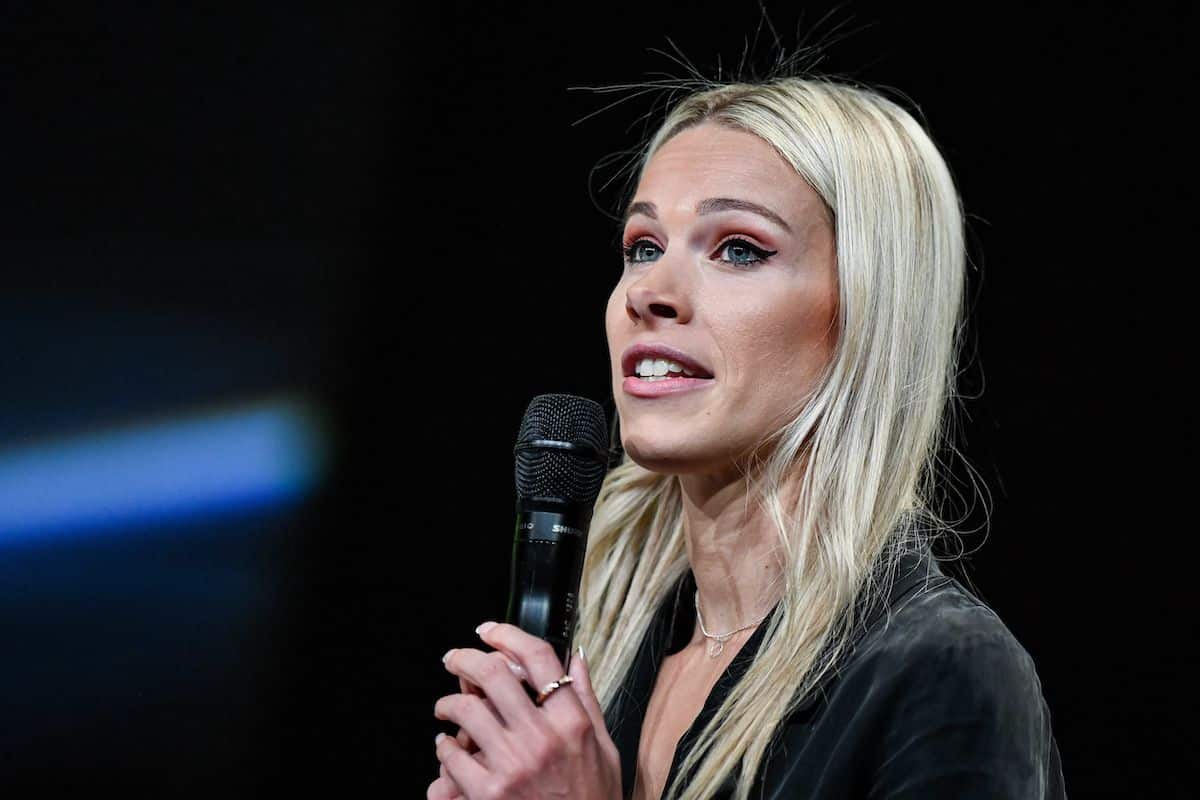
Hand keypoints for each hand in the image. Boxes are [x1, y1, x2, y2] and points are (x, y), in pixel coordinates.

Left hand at [428, 622, 621, 799]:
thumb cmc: (593, 799)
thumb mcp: (604, 748)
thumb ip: (587, 700)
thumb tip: (577, 658)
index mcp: (572, 722)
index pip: (538, 657)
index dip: (507, 634)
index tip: (489, 631)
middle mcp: (542, 737)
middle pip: (493, 673)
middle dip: (465, 659)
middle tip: (454, 659)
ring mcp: (513, 765)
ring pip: (465, 709)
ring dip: (448, 703)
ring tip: (446, 708)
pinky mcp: (489, 793)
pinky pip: (451, 755)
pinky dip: (444, 747)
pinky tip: (447, 748)